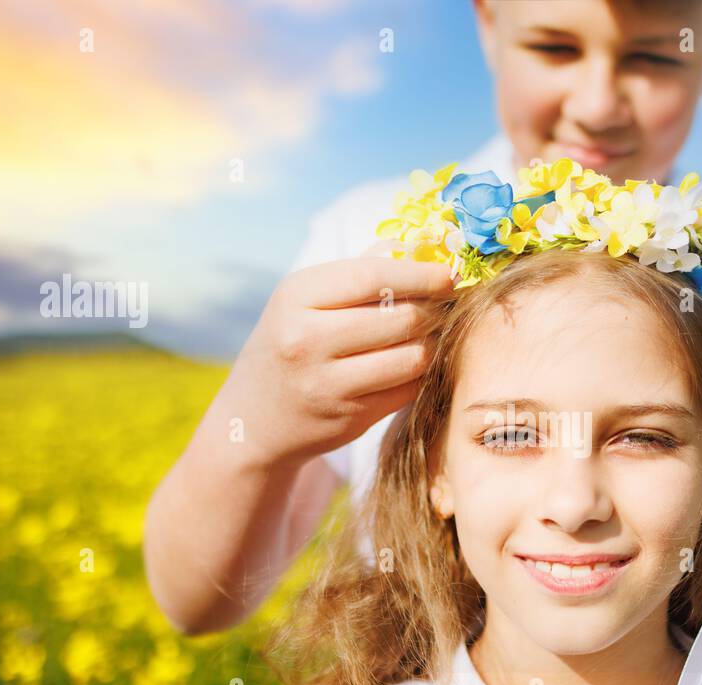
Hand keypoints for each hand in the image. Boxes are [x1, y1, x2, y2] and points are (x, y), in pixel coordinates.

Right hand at [215, 248, 453, 472]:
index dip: (421, 274)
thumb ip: (359, 270)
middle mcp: (307, 339)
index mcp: (296, 297)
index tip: (448, 274)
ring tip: (432, 334)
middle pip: (401, 317)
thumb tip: (418, 246)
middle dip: (434, 310)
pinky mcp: (349, 418)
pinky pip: (407, 389)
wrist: (252, 420)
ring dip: (434, 344)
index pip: (373, 276)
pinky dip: (421, 374)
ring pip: (412, 357)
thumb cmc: (289, 345)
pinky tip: (415, 364)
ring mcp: (327, 383)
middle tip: (445, 306)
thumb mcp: (305, 300)